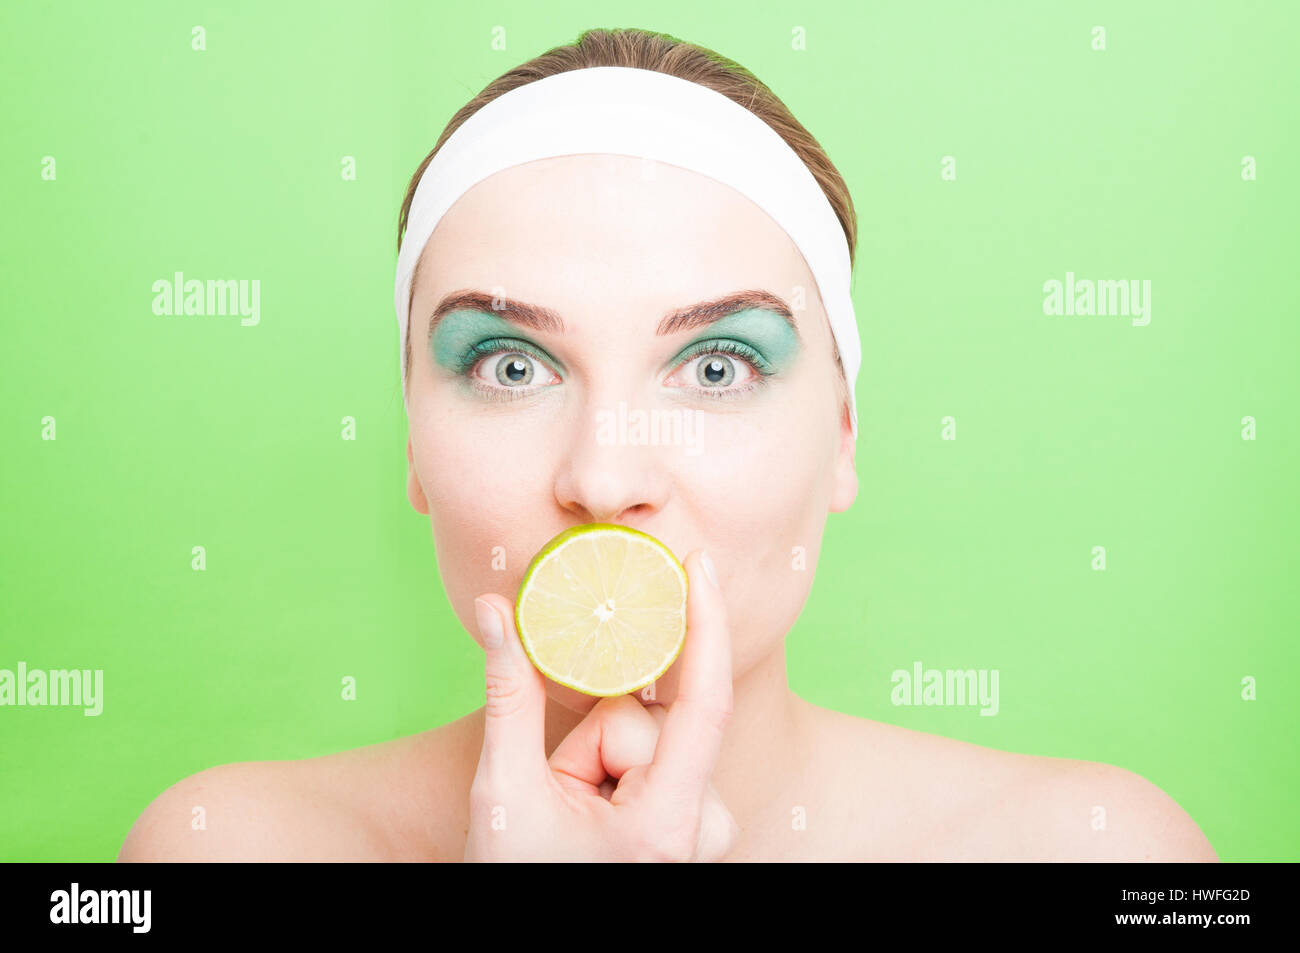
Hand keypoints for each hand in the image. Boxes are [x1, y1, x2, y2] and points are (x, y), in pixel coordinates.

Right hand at [463, 549, 738, 861]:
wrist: (524, 941)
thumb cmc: (517, 880)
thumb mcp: (503, 792)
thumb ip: (508, 695)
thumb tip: (490, 609)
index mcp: (669, 823)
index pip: (706, 702)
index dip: (707, 625)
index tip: (701, 564)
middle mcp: (703, 824)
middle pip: (653, 721)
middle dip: (594, 740)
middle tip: (560, 792)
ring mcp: (701, 825)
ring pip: (649, 737)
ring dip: (598, 758)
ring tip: (571, 812)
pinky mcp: (693, 821)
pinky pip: (654, 756)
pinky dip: (614, 766)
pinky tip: (592, 808)